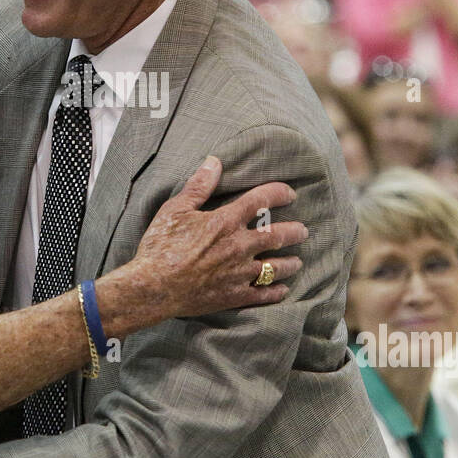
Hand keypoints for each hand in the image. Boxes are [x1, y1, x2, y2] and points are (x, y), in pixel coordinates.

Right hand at [129, 155, 305, 318]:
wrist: (153, 288)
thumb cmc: (159, 246)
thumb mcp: (175, 209)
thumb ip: (199, 186)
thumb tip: (215, 161)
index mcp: (225, 221)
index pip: (261, 200)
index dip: (279, 193)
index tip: (290, 193)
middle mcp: (239, 246)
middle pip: (278, 235)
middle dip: (295, 232)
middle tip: (303, 231)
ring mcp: (239, 273)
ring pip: (276, 267)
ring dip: (290, 263)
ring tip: (297, 261)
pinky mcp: (234, 297)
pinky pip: (264, 295)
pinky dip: (276, 292)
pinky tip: (282, 290)